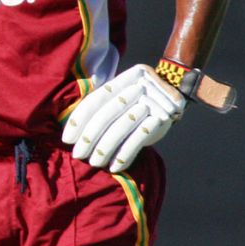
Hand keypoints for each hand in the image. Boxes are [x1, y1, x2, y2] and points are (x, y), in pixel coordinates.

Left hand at [62, 64, 185, 172]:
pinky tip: (114, 167)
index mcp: (125, 78)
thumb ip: (100, 108)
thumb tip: (69, 133)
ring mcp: (154, 101)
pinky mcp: (163, 118)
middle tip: (78, 154)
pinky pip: (138, 139)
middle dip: (89, 137)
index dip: (80, 120)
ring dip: (105, 148)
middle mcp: (140, 85)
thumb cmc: (138, 104)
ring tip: (94, 163)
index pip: (96, 100)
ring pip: (121, 128)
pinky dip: (124, 154)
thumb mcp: (121, 98)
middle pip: (107, 114)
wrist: (176, 101)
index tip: (67, 139)